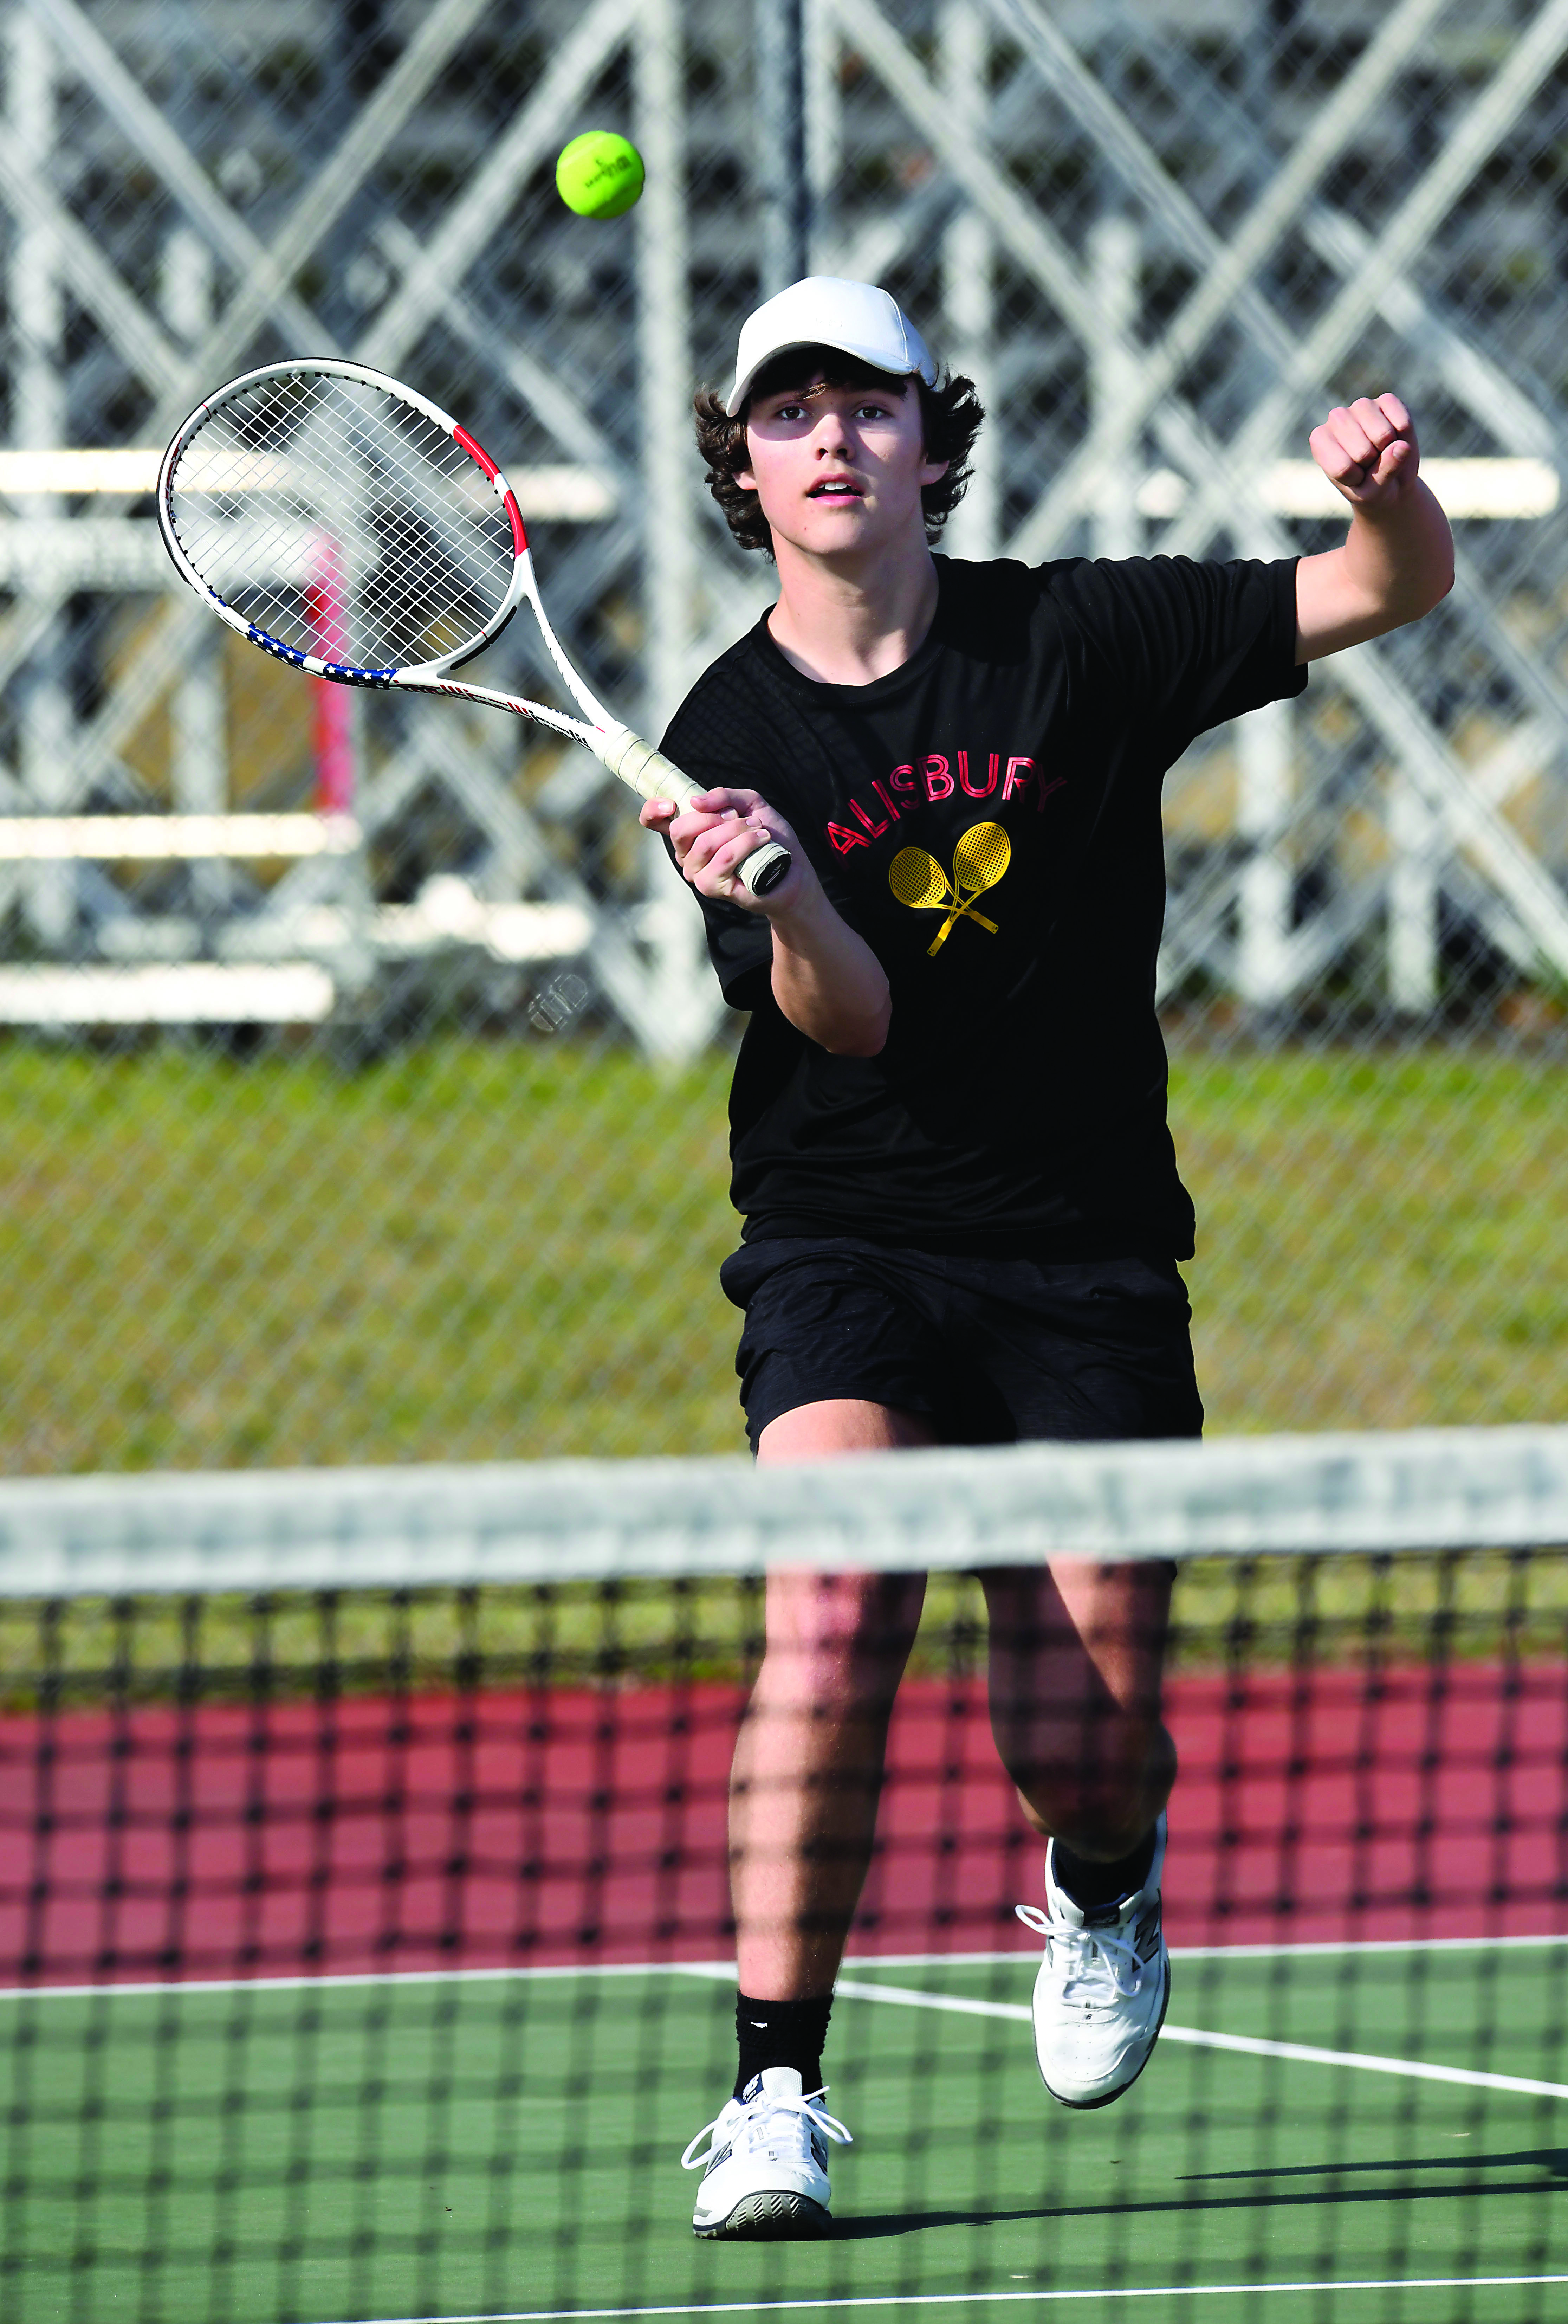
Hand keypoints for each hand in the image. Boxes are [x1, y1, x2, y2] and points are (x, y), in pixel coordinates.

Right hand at [639, 786, 809, 913]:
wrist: (793, 871)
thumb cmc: (768, 837)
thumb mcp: (749, 804)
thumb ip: (723, 796)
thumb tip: (695, 802)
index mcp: (690, 834)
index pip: (654, 821)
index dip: (653, 809)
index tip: (671, 803)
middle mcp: (687, 855)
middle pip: (680, 829)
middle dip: (713, 816)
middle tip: (739, 817)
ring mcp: (697, 873)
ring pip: (705, 843)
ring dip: (737, 830)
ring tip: (759, 830)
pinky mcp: (712, 888)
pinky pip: (723, 859)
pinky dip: (745, 844)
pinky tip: (761, 841)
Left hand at [1309, 393, 1419, 510]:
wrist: (1389, 479)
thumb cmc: (1371, 487)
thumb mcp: (1373, 493)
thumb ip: (1383, 473)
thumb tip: (1401, 446)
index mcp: (1320, 440)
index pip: (1341, 468)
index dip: (1356, 479)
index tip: (1355, 477)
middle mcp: (1336, 418)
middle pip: (1362, 452)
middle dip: (1373, 465)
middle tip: (1370, 464)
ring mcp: (1361, 405)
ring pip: (1383, 435)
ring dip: (1389, 450)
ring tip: (1381, 452)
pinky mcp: (1387, 400)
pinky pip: (1402, 423)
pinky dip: (1404, 437)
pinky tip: (1395, 438)